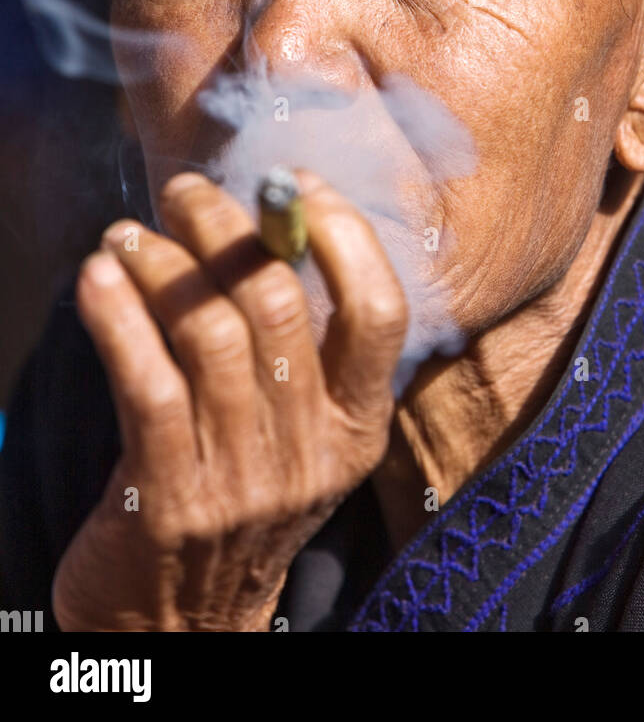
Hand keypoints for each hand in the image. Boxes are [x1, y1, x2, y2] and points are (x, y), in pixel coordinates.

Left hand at [51, 169, 407, 631]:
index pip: (379, 312)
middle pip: (278, 303)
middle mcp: (311, 452)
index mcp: (357, 427)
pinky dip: (117, 314)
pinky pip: (145, 381)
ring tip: (128, 234)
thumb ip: (296, 349)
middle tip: (185, 192)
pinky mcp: (170, 497)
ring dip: (162, 261)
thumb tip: (269, 225)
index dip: (343, 233)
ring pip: (207, 329)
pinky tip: (97, 278)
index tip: (298, 183)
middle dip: (227, 226)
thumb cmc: (238, 501)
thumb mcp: (296, 437)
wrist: (182, 627)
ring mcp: (243, 478)